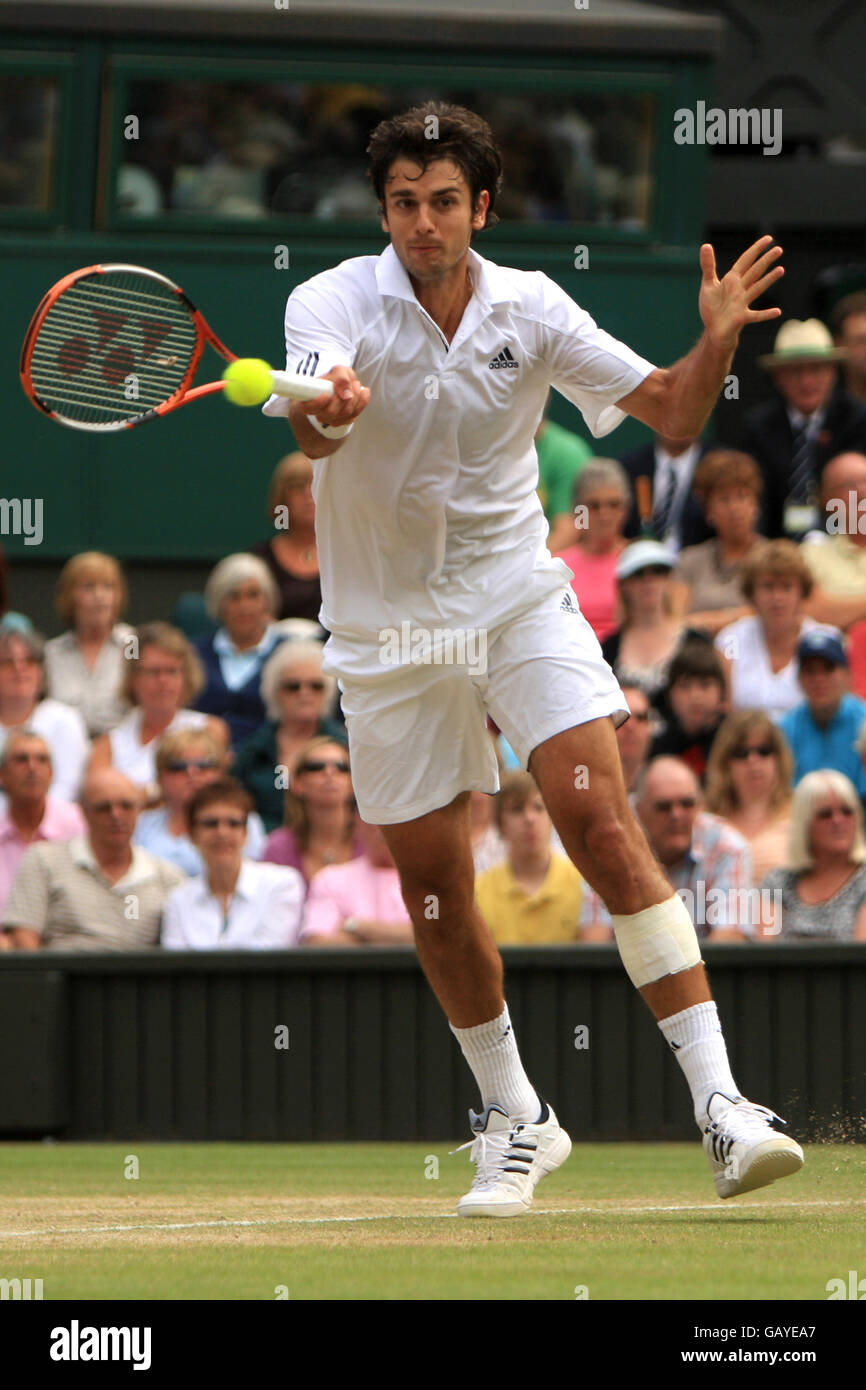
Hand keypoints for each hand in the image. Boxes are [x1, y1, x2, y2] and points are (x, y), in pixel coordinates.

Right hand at [297, 364, 369, 428]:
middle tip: (349, 382)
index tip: (326, 395)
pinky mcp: (345, 421)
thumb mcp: (338, 371)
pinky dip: (362, 401)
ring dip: (355, 395)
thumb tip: (346, 395)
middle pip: (332, 411)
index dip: (317, 403)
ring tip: (355, 384)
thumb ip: (341, 378)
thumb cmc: (336, 377)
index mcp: (309, 401)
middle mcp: (319, 414)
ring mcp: (332, 420)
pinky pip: (355, 414)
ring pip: (346, 412)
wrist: (343, 384)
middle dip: (345, 394)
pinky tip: (362, 392)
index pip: (308, 408)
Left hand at [699, 235, 783, 349]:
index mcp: (732, 280)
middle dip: (765, 260)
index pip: (746, 261)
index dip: (756, 249)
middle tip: (779, 249)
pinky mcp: (741, 318)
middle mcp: (739, 289)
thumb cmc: (713, 308)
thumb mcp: (707, 285)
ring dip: (768, 280)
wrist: (714, 330)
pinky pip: (755, 316)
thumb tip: (705, 245)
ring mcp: (741, 303)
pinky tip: (777, 311)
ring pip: (757, 289)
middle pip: (754, 272)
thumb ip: (708, 266)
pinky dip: (766, 314)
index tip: (768, 238)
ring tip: (780, 270)